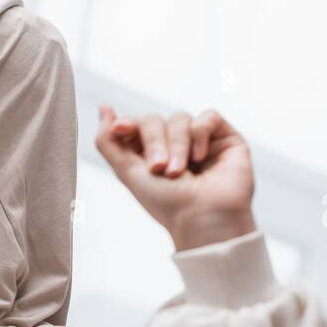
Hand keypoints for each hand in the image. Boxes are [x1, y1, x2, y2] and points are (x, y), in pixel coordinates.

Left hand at [94, 106, 255, 250]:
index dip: (127, 124)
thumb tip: (103, 108)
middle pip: (154, 120)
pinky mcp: (224, 137)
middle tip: (158, 168)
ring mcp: (199, 140)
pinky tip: (201, 157)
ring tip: (179, 171)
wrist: (204, 218)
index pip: (135, 126)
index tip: (120, 129)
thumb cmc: (168, 204)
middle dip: (153, 142)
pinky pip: (208, 117)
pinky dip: (200, 134)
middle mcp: (174, 146)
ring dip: (176, 144)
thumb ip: (108, 143)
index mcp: (149, 155)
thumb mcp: (128, 173)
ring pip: (179, 118)